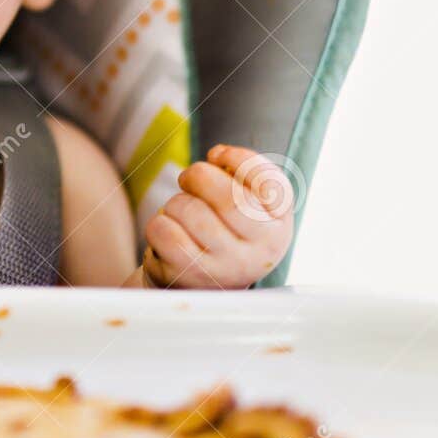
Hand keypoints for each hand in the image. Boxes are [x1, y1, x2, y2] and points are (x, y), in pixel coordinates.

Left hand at [142, 145, 294, 288]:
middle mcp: (260, 250)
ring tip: (181, 211)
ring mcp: (226, 268)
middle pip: (230, 200)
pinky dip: (159, 221)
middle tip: (189, 177)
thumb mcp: (245, 203)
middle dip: (199, 176)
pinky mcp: (191, 277)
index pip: (273, 185)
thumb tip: (218, 157)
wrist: (202, 281)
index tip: (218, 155)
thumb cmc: (223, 228)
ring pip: (190, 211)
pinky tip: (169, 230)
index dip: (242, 159)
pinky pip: (164, 231)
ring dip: (176, 202)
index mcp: (278, 224)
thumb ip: (239, 174)